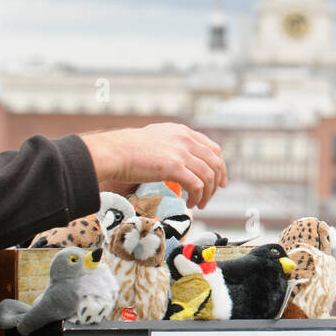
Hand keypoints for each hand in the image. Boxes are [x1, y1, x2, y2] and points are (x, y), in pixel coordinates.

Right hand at [82, 123, 227, 207]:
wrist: (114, 152)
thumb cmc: (128, 149)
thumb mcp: (156, 138)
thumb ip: (172, 144)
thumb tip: (181, 160)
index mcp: (183, 131)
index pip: (213, 148)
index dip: (220, 166)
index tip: (221, 181)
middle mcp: (185, 139)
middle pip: (215, 163)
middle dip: (216, 183)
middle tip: (211, 196)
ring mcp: (181, 152)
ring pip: (208, 176)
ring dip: (207, 194)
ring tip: (199, 204)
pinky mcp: (174, 167)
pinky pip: (197, 185)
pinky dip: (198, 197)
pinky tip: (191, 204)